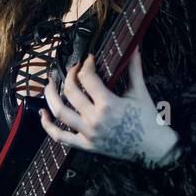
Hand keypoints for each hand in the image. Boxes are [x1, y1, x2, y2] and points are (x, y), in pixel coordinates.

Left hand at [40, 47, 179, 165]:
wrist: (153, 148)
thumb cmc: (148, 119)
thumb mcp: (140, 92)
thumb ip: (134, 69)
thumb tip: (135, 47)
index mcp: (109, 104)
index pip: (87, 78)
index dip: (86, 64)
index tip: (89, 60)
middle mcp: (95, 119)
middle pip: (70, 92)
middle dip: (69, 75)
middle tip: (73, 69)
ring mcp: (88, 133)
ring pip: (60, 112)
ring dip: (50, 96)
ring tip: (49, 84)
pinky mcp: (85, 145)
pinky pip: (60, 137)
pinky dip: (48, 126)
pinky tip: (42, 114)